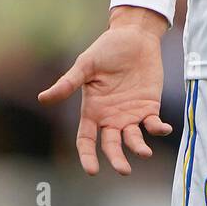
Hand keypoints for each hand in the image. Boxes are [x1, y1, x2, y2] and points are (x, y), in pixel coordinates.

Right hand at [38, 10, 173, 174]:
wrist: (134, 35)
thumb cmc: (107, 49)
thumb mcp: (86, 65)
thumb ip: (68, 83)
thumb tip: (42, 98)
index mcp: (92, 110)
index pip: (86, 140)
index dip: (88, 156)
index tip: (92, 170)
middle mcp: (111, 117)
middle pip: (111, 146)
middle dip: (117, 159)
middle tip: (124, 170)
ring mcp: (130, 113)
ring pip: (133, 139)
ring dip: (139, 148)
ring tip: (145, 153)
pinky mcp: (149, 106)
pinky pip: (153, 124)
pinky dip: (159, 129)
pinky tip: (164, 129)